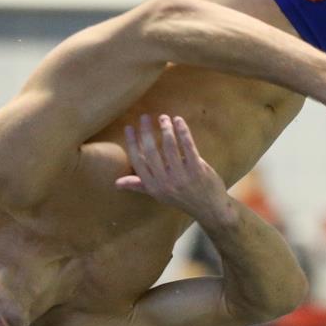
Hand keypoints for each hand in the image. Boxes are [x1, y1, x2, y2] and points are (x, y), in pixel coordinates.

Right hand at [115, 114, 230, 221]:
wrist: (209, 208)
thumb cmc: (181, 198)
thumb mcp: (159, 194)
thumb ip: (139, 185)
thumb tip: (116, 183)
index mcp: (153, 186)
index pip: (138, 161)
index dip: (132, 143)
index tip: (129, 128)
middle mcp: (164, 181)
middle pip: (151, 151)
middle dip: (146, 131)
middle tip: (145, 117)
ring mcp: (182, 175)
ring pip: (169, 146)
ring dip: (165, 128)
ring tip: (164, 118)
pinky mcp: (197, 169)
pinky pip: (188, 146)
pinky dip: (182, 131)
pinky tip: (179, 121)